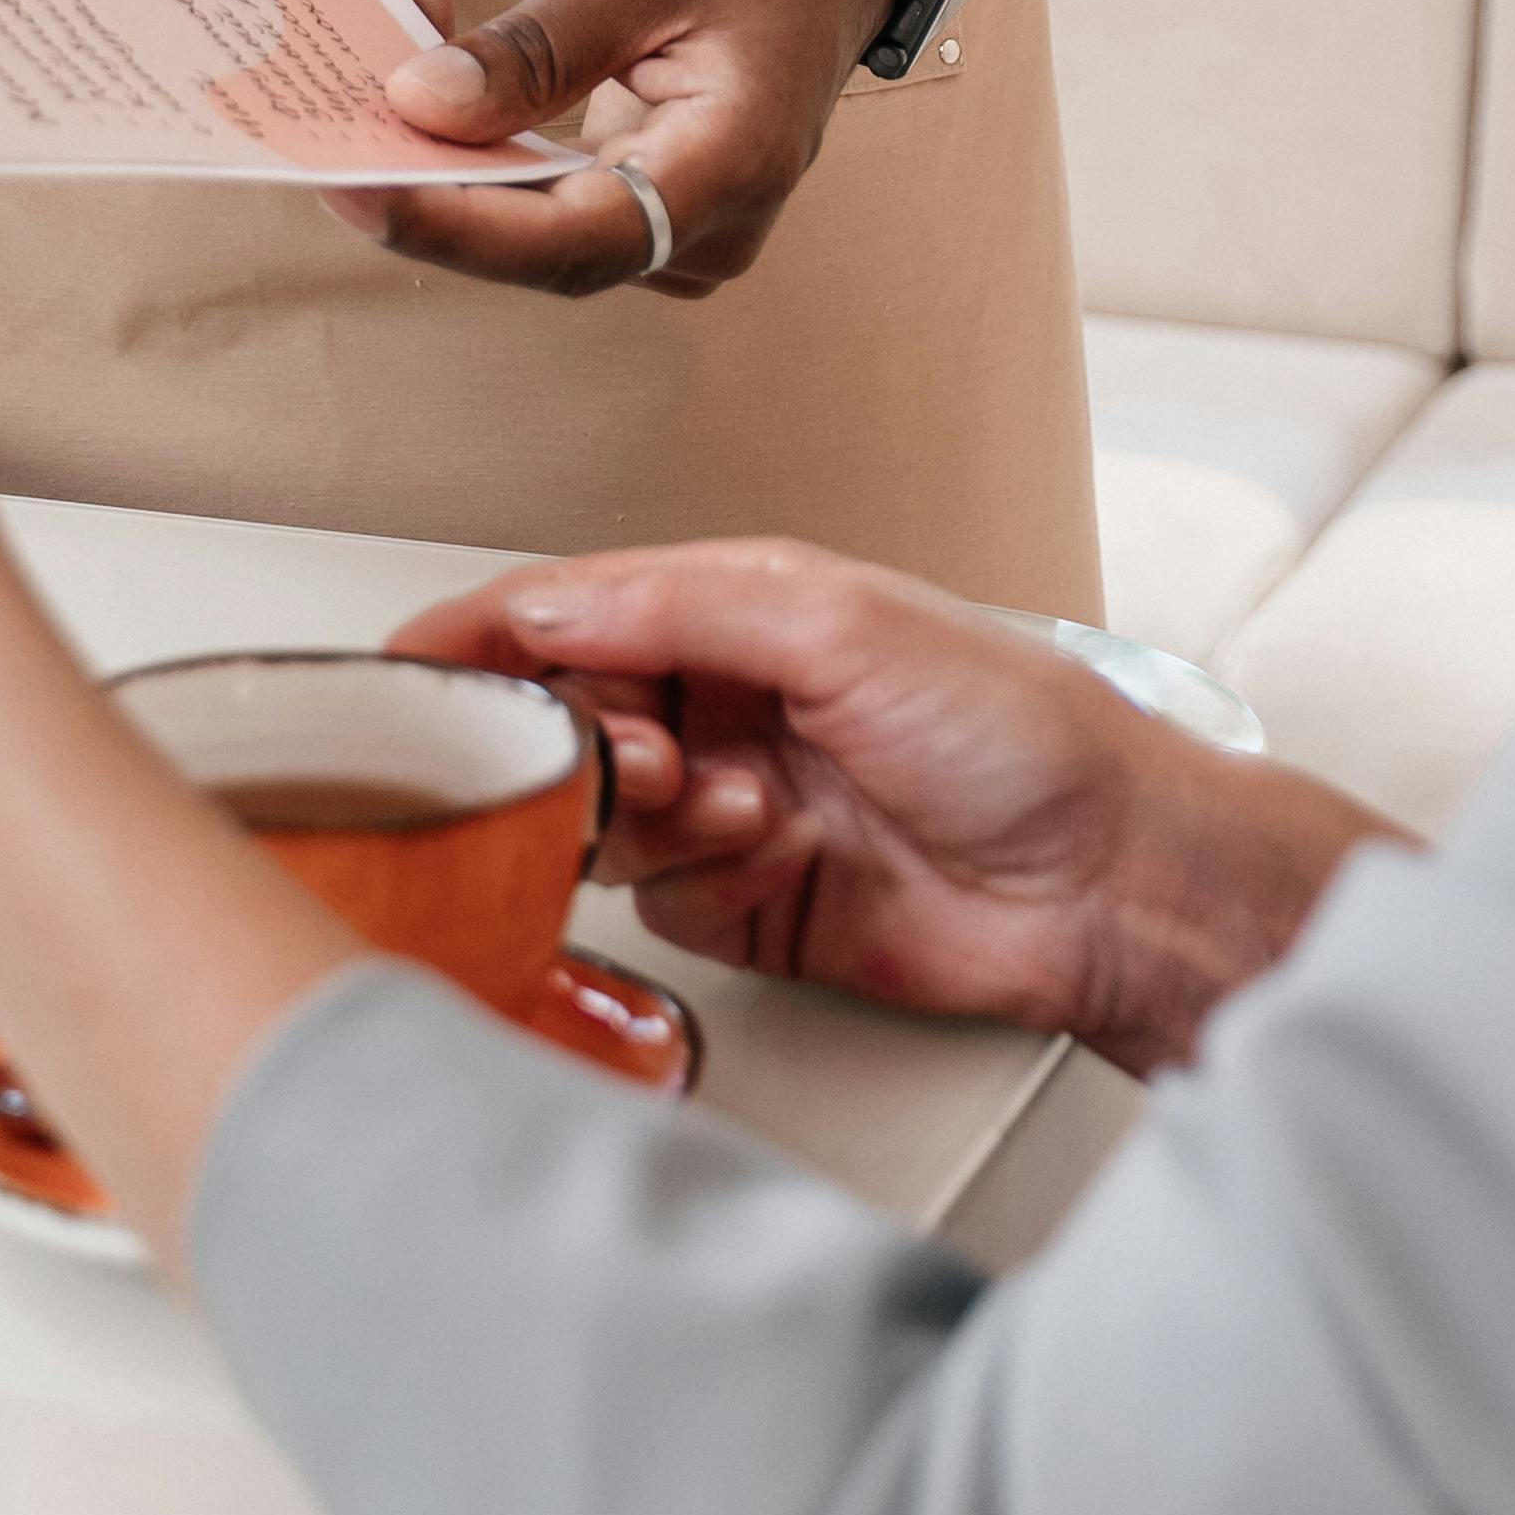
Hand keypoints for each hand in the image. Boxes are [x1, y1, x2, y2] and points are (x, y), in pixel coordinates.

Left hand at [335, 0, 982, 303]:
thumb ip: (537, 46)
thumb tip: (421, 105)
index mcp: (733, 161)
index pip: (579, 238)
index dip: (460, 228)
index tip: (358, 189)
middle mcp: (712, 219)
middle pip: (545, 245)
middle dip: (429, 187)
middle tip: (322, 123)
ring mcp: (682, 220)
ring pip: (534, 226)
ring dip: (445, 159)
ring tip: (362, 72)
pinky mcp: (648, 196)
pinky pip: (547, 196)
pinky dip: (479, 145)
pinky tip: (424, 72)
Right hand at [396, 536, 1403, 1076]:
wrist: (1105, 881)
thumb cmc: (1017, 725)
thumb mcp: (839, 621)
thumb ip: (676, 605)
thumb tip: (546, 605)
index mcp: (737, 608)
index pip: (568, 611)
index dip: (485, 638)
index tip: (409, 673)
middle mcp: (724, 704)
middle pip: (568, 718)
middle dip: (584, 736)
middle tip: (641, 753)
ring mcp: (733, 809)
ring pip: (602, 815)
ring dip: (649, 812)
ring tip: (736, 804)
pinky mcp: (749, 909)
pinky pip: (654, 900)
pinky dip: (691, 881)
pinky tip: (765, 859)